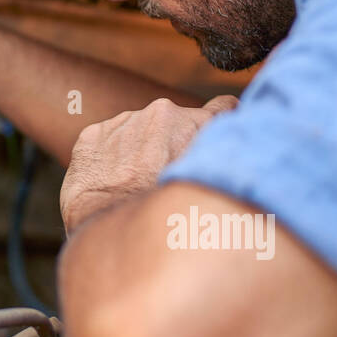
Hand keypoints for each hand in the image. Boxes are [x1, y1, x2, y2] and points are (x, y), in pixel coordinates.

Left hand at [60, 95, 237, 234]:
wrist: (109, 229)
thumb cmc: (168, 219)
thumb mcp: (209, 190)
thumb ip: (220, 163)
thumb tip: (242, 157)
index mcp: (195, 124)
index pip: (222, 107)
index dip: (223, 119)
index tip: (219, 130)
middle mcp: (160, 113)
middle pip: (174, 126)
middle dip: (173, 145)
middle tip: (167, 177)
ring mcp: (123, 122)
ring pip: (138, 132)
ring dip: (140, 151)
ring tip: (137, 186)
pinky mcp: (93, 134)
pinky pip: (107, 140)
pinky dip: (112, 157)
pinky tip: (115, 183)